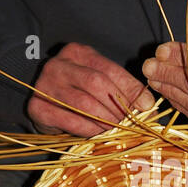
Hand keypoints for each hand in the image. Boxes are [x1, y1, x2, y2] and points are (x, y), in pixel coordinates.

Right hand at [28, 42, 154, 136]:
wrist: (44, 104)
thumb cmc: (76, 92)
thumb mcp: (98, 82)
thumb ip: (120, 88)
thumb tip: (148, 105)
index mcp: (77, 53)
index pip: (109, 69)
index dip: (131, 88)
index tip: (147, 105)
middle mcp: (58, 65)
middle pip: (97, 84)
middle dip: (119, 105)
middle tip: (131, 120)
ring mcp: (45, 85)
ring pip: (85, 104)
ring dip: (106, 119)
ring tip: (118, 128)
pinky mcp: (38, 108)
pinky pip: (72, 121)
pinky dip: (91, 130)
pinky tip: (100, 133)